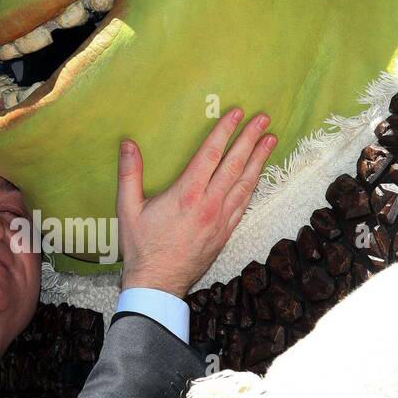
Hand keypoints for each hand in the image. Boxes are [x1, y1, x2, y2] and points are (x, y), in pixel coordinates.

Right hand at [117, 109, 274, 295]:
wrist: (158, 283)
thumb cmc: (141, 247)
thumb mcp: (127, 209)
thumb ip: (129, 174)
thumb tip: (128, 144)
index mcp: (186, 194)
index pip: (210, 154)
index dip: (224, 131)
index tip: (237, 114)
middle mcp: (208, 204)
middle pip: (234, 164)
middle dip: (250, 139)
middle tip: (263, 119)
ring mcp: (220, 220)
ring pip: (245, 183)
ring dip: (259, 160)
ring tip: (270, 140)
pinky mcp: (225, 233)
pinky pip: (244, 204)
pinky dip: (253, 186)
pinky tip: (258, 175)